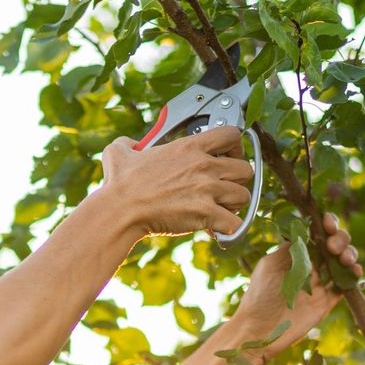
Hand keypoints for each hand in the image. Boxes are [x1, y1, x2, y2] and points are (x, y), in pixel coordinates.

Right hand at [100, 126, 253, 239]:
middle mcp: (203, 165)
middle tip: (222, 190)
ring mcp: (207, 189)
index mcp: (189, 147)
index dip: (235, 147)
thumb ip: (127, 143)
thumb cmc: (119, 185)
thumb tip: (127, 143)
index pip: (232, 135)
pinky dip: (229, 229)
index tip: (227, 157)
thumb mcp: (119, 153)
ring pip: (244, 196)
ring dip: (233, 205)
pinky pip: (235, 223)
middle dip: (236, 182)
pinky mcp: (206, 213)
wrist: (120, 211)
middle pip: (245, 169)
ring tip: (218, 210)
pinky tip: (215, 229)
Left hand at [224, 213, 360, 359]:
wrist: (259, 330)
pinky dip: (355, 276)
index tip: (329, 224)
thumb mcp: (270, 265)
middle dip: (340, 238)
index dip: (328, 225)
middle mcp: (310, 265)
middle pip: (335, 244)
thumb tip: (310, 231)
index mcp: (296, 254)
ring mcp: (320, 283)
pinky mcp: (327, 301)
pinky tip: (355, 271)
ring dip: (350, 254)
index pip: (317, 233)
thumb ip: (290, 247)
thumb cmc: (260, 296)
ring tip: (344, 259)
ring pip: (344, 262)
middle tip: (333, 247)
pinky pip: (346, 285)